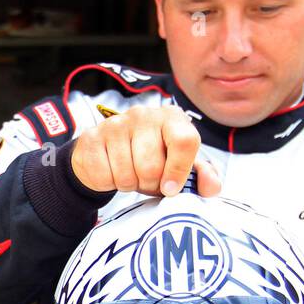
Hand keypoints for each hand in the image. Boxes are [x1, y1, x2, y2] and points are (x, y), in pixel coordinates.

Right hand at [71, 105, 221, 197]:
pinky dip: (108, 183)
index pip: (184, 141)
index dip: (179, 170)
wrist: (106, 155)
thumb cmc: (148, 159)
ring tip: (130, 175)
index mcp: (171, 118)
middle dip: (150, 184)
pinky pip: (104, 176)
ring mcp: (115, 124)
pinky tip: (111, 172)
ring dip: (129, 185)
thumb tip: (211, 188)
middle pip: (152, 166)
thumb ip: (201, 175)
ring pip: (127, 174)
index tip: (170, 188)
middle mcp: (143, 115)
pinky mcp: (92, 138)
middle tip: (147, 180)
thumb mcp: (179, 165)